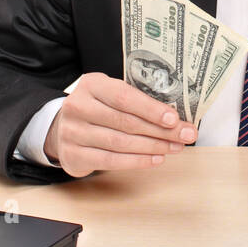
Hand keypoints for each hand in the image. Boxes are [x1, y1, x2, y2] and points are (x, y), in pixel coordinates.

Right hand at [43, 72, 196, 176]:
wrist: (62, 128)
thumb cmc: (98, 109)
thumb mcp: (111, 95)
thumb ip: (137, 101)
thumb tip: (176, 118)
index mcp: (92, 85)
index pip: (124, 97)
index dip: (151, 109)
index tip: (174, 119)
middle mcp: (78, 106)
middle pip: (126, 122)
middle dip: (161, 131)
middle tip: (185, 136)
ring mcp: (73, 132)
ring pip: (120, 143)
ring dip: (153, 147)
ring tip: (174, 148)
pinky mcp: (73, 155)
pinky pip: (110, 161)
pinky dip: (137, 162)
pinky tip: (155, 159)